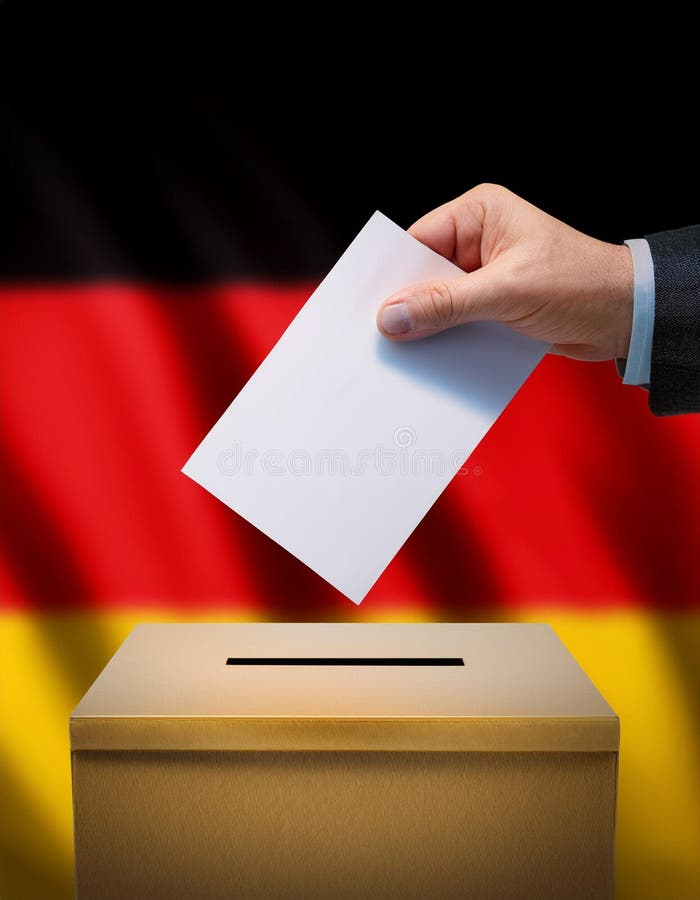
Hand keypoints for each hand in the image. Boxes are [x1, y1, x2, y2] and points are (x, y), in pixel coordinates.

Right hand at [377, 184, 633, 360]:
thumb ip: (447, 305)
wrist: (626, 318)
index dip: (392, 276)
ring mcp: (485, 275)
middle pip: (423, 275)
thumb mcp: (507, 292)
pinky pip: (457, 324)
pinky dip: (447, 342)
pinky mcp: (493, 306)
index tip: (367, 308)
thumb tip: (393, 316)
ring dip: (427, 330)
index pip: (418, 242)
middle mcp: (478, 240)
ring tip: (404, 357)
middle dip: (407, 307)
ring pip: (438, 304)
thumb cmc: (581, 284)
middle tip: (380, 339)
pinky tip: (434, 363)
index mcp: (480, 214)